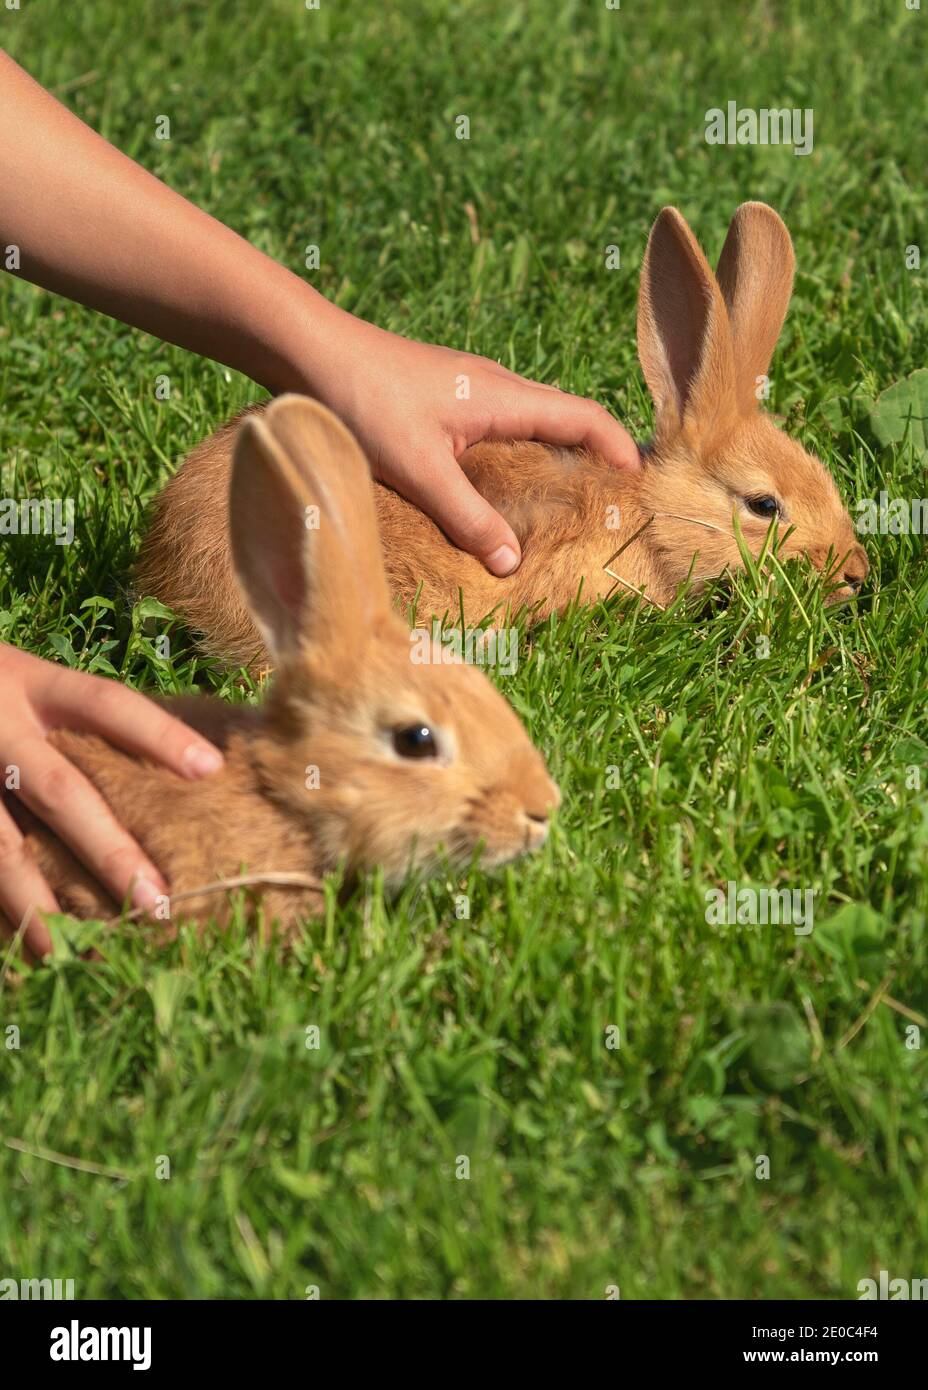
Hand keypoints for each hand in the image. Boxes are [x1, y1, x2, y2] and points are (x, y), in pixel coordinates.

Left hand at [0, 50, 638, 579]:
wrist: (301, 347)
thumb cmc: (359, 398)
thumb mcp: (417, 468)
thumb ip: (467, 517)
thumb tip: (515, 564)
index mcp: (502, 397)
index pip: (584, 419)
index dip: (619, 452)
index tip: (642, 489)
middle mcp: (493, 391)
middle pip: (562, 426)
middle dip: (590, 467)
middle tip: (606, 513)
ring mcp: (464, 396)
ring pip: (526, 433)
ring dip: (547, 469)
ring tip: (557, 517)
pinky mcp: (438, 405)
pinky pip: (493, 438)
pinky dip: (508, 468)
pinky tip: (490, 502)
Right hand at [0, 643, 222, 956]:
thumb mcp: (31, 682)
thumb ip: (88, 720)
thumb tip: (191, 763)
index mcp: (33, 685)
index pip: (106, 703)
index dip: (158, 733)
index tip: (210, 768)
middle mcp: (0, 727)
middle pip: (62, 792)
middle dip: (111, 853)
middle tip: (160, 904)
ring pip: (4, 848)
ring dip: (41, 905)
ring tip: (79, 954)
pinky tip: (26, 949)